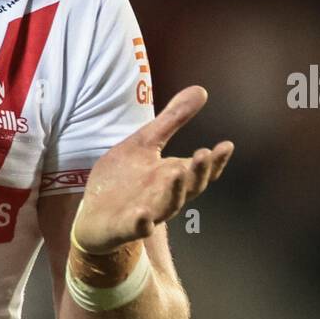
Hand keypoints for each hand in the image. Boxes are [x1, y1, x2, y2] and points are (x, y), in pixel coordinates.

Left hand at [74, 86, 233, 252]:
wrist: (94, 215)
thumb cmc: (124, 180)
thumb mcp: (145, 142)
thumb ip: (171, 120)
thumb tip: (201, 90)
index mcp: (172, 176)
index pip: (199, 170)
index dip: (215, 161)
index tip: (226, 146)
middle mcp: (165, 196)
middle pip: (189, 187)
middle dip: (197, 171)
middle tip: (203, 154)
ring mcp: (147, 213)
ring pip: (168, 206)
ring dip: (175, 191)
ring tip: (178, 172)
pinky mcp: (125, 227)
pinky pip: (136, 228)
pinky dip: (142, 223)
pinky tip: (143, 215)